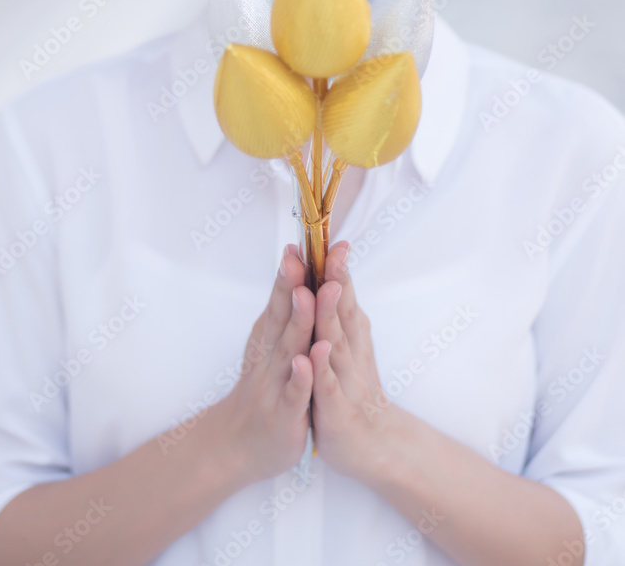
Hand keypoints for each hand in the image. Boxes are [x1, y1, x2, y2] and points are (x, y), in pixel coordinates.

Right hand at [217, 243, 315, 485]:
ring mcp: (276, 384)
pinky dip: (299, 378)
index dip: (291, 272)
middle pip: (283, 316)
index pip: (282, 299)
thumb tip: (293, 272)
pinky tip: (305, 362)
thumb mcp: (271, 346)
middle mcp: (271, 355)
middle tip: (299, 255)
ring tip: (307, 295)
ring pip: (289, 349)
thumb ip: (283, 312)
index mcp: (271, 338)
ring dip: (298, 322)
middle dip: (292, 285)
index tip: (298, 243)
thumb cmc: (263, 389)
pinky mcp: (285, 413)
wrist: (239, 445)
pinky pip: (294, 394)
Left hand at [308, 240, 397, 485]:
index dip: (339, 269)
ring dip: (331, 317)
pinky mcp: (336, 409)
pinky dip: (321, 370)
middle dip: (337, 281)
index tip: (334, 240)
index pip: (344, 297)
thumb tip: (336, 276)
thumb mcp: (347, 347)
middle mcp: (350, 352)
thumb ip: (341, 314)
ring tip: (326, 290)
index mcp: (350, 337)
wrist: (372, 446)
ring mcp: (345, 380)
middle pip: (343, 312)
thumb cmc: (354, 391)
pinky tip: (314, 354)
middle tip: (333, 251)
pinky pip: (327, 387)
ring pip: (335, 344)